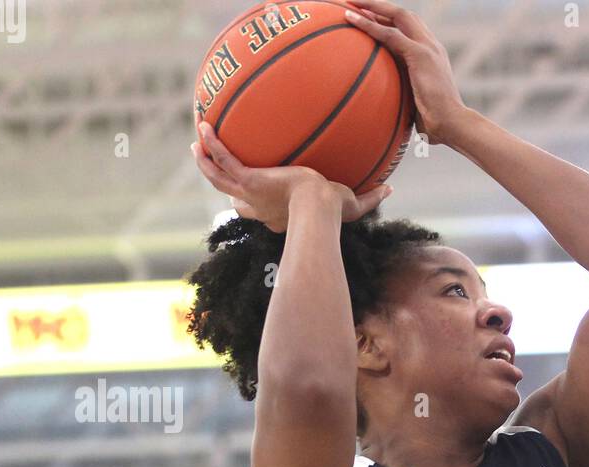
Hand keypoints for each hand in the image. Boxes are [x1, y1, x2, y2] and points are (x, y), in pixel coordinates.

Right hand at [191, 122, 390, 230]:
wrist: (319, 211)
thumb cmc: (336, 213)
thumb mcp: (355, 203)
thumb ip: (372, 196)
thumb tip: (392, 188)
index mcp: (279, 215)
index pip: (261, 211)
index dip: (253, 204)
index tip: (250, 194)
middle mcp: (260, 208)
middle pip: (234, 199)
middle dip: (224, 184)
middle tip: (213, 168)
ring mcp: (252, 195)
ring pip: (219, 179)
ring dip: (206, 163)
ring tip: (196, 144)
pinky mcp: (249, 181)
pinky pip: (224, 160)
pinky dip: (213, 145)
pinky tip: (203, 127)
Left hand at [342, 0, 467, 145]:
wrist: (454, 126)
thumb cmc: (438, 126)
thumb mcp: (419, 106)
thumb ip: (406, 99)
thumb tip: (389, 113)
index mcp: (433, 55)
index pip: (410, 29)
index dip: (389, 20)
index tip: (368, 18)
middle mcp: (432, 46)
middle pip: (403, 15)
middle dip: (379, 6)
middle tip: (355, 2)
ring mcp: (427, 47)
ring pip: (397, 15)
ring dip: (372, 6)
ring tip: (349, 2)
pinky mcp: (420, 55)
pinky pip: (389, 35)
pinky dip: (369, 25)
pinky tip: (350, 19)